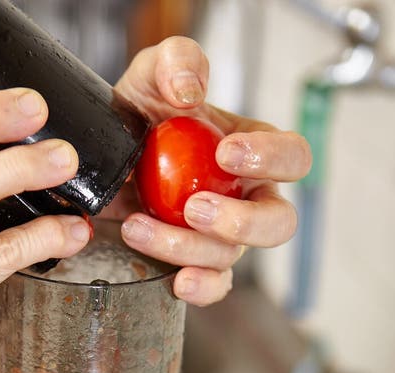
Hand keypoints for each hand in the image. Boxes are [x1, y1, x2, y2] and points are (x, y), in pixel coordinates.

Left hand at [114, 36, 311, 305]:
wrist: (101, 166)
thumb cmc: (138, 120)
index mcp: (254, 150)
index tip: (226, 153)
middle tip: (194, 207)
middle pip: (278, 222)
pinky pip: (213, 286)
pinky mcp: (196, 264)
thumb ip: (175, 61)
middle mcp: (247, 198)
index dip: (271, 159)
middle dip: (241, 221)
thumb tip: (190, 89)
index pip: (293, 156)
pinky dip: (200, 288)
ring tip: (137, 225)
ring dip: (184, 246)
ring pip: (228, 256)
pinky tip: (178, 281)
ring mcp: (223, 237)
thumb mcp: (149, 77)